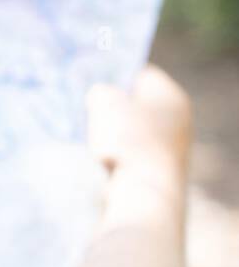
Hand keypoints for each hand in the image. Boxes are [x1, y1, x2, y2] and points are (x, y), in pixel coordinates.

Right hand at [86, 64, 192, 181]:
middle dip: (113, 104)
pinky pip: (134, 153)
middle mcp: (178, 118)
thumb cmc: (127, 139)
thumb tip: (101, 97)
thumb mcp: (104, 102)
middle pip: (139, 102)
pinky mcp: (161, 170)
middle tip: (88, 105)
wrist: (144, 192)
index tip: (92, 80)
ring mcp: (172, 147)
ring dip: (113, 131)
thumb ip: (101, 91)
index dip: (115, 74)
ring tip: (92, 135)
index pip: (141, 73)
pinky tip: (103, 159)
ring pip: (135, 129)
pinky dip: (119, 153)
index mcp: (170, 95)